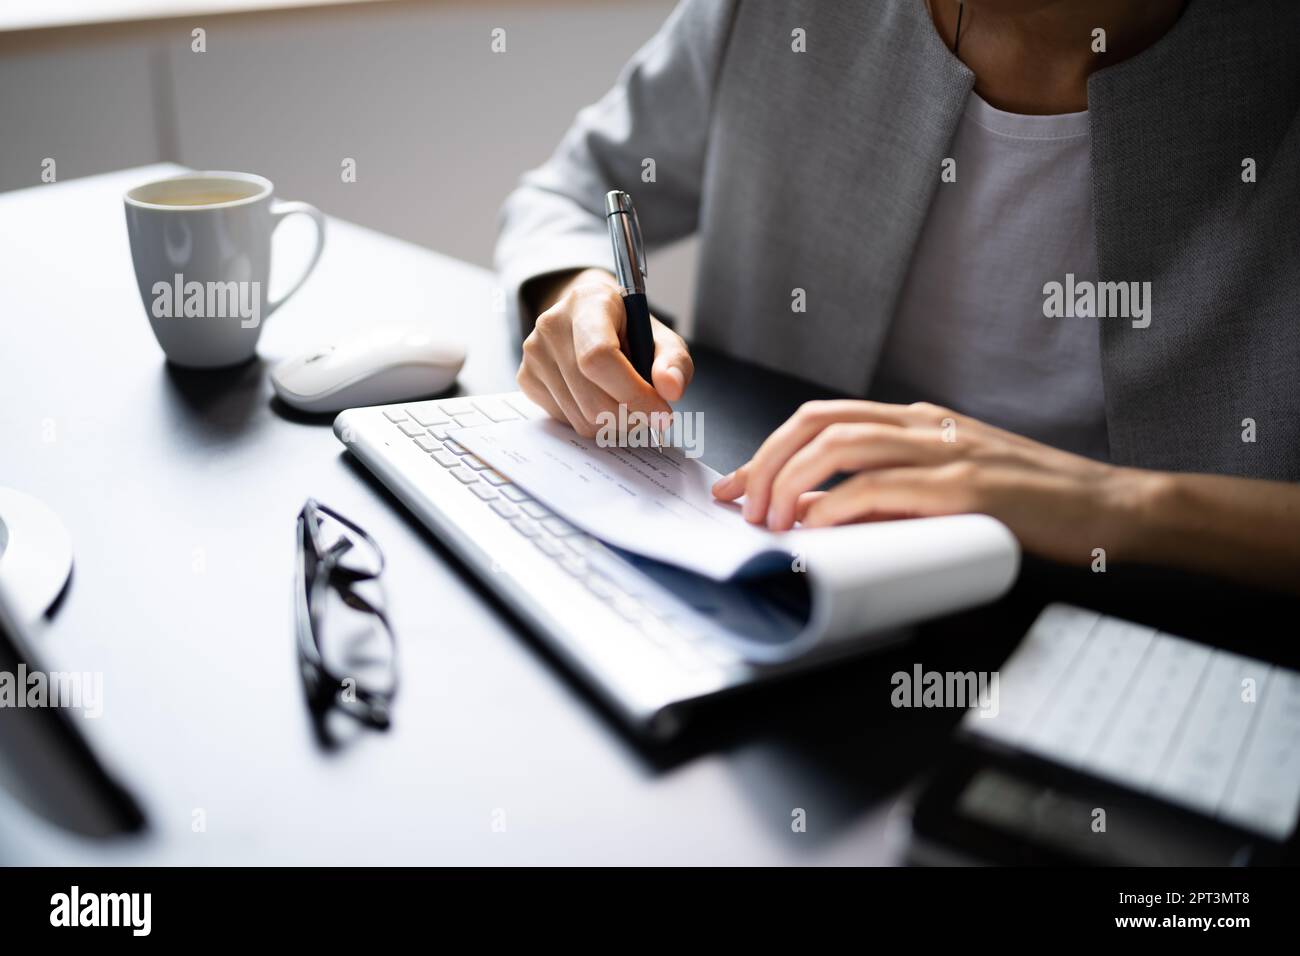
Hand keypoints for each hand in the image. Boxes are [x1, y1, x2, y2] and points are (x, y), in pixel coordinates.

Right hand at [517, 268, 692, 437]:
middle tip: (651, 414)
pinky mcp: (526, 378)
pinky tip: (599, 398)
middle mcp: (552, 325)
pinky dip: (591, 420)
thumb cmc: (627, 328)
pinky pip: (566, 421)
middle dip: (631, 416)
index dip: (634, 393)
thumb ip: (674, 361)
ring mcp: (534, 353)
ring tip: (626, 402)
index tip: (662, 411)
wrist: (586, 317)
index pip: (599, 357)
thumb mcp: (660, 336)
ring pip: (581, 417)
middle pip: (592, 397)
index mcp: (588, 302)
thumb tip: (671, 389)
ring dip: (614, 423)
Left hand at [711, 400, 1150, 565]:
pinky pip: (883, 486)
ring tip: (769, 520)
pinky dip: (837, 505)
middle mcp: (924, 425)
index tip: (734, 485)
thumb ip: (889, 495)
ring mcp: (945, 450)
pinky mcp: (966, 487)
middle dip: (765, 461)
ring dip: (790, 481)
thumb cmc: (1030, 504)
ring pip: (840, 444)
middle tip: (743, 506)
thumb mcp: (948, 490)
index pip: (822, 418)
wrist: (1110, 506)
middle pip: (817, 422)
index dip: (768, 448)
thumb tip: (817, 516)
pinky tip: (816, 527)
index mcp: (917, 422)